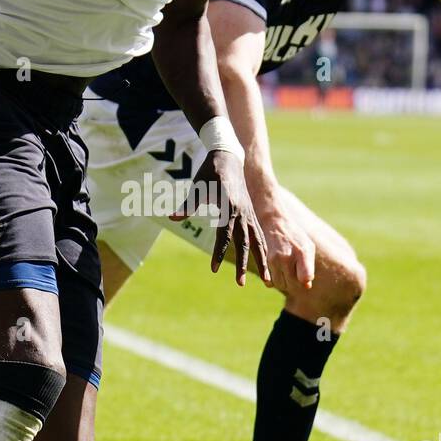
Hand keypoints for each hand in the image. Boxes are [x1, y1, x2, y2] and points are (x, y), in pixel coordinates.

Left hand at [180, 151, 268, 285]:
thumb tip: (173, 217)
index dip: (219, 251)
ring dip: (261, 261)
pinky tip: (266, 265)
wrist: (228, 157)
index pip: (224, 234)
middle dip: (243, 264)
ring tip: (267, 282)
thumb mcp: (198, 186)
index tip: (212, 268)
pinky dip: (263, 251)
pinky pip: (260, 236)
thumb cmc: (210, 171)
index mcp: (229, 205)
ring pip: (258, 241)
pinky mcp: (251, 214)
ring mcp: (249, 213)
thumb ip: (188, 204)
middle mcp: (243, 212)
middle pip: (244, 242)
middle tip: (239, 284)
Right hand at [259, 204, 315, 292]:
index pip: (305, 277)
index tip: (305, 276)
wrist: (275, 223)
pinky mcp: (265, 262)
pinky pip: (270, 281)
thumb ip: (308, 267)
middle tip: (296, 274)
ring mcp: (274, 260)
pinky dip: (275, 281)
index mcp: (302, 252)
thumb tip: (307, 285)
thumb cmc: (295, 237)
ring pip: (281, 284)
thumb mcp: (307, 247)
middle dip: (296, 283)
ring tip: (288, 272)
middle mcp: (287, 257)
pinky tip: (279, 272)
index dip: (306, 280)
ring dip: (285, 283)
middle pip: (293, 284)